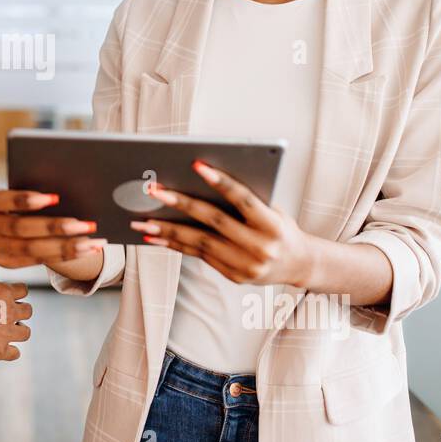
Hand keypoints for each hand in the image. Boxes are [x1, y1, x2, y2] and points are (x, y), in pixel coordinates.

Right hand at [0, 189, 107, 281]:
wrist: (19, 222)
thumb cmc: (30, 201)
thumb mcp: (28, 193)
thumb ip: (40, 194)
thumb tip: (67, 196)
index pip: (3, 200)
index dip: (26, 200)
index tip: (56, 198)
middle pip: (21, 228)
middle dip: (55, 227)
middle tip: (87, 225)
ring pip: (31, 249)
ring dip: (66, 246)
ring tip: (92, 242)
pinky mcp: (7, 262)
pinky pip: (39, 260)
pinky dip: (65, 256)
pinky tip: (86, 250)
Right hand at [0, 250, 32, 370]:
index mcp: (3, 293)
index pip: (23, 290)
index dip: (16, 292)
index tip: (10, 296)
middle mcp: (9, 314)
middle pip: (28, 311)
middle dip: (20, 311)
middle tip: (8, 314)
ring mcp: (5, 335)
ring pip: (25, 333)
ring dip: (18, 331)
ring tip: (6, 331)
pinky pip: (14, 353)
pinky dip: (9, 350)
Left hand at [129, 159, 318, 287]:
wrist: (298, 264)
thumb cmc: (281, 226)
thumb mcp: (273, 209)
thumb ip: (246, 199)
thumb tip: (200, 178)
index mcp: (273, 225)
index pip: (244, 199)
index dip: (221, 181)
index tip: (196, 165)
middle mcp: (260, 247)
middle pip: (214, 222)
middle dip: (181, 204)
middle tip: (153, 191)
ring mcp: (246, 265)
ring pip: (200, 243)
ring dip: (168, 229)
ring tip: (142, 219)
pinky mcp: (234, 276)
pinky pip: (199, 256)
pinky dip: (175, 244)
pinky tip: (156, 235)